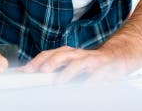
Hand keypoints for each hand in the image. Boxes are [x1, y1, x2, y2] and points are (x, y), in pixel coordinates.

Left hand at [19, 46, 133, 83]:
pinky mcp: (104, 68)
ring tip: (59, 82)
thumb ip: (55, 67)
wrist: (116, 56)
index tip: (25, 70)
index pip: (49, 54)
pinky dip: (90, 82)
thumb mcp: (71, 63)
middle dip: (51, 62)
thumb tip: (33, 72)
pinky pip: (96, 75)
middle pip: (62, 55)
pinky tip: (84, 88)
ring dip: (68, 72)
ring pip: (78, 63)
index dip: (37, 61)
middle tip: (42, 70)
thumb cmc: (89, 62)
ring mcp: (91, 60)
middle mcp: (78, 54)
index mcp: (68, 53)